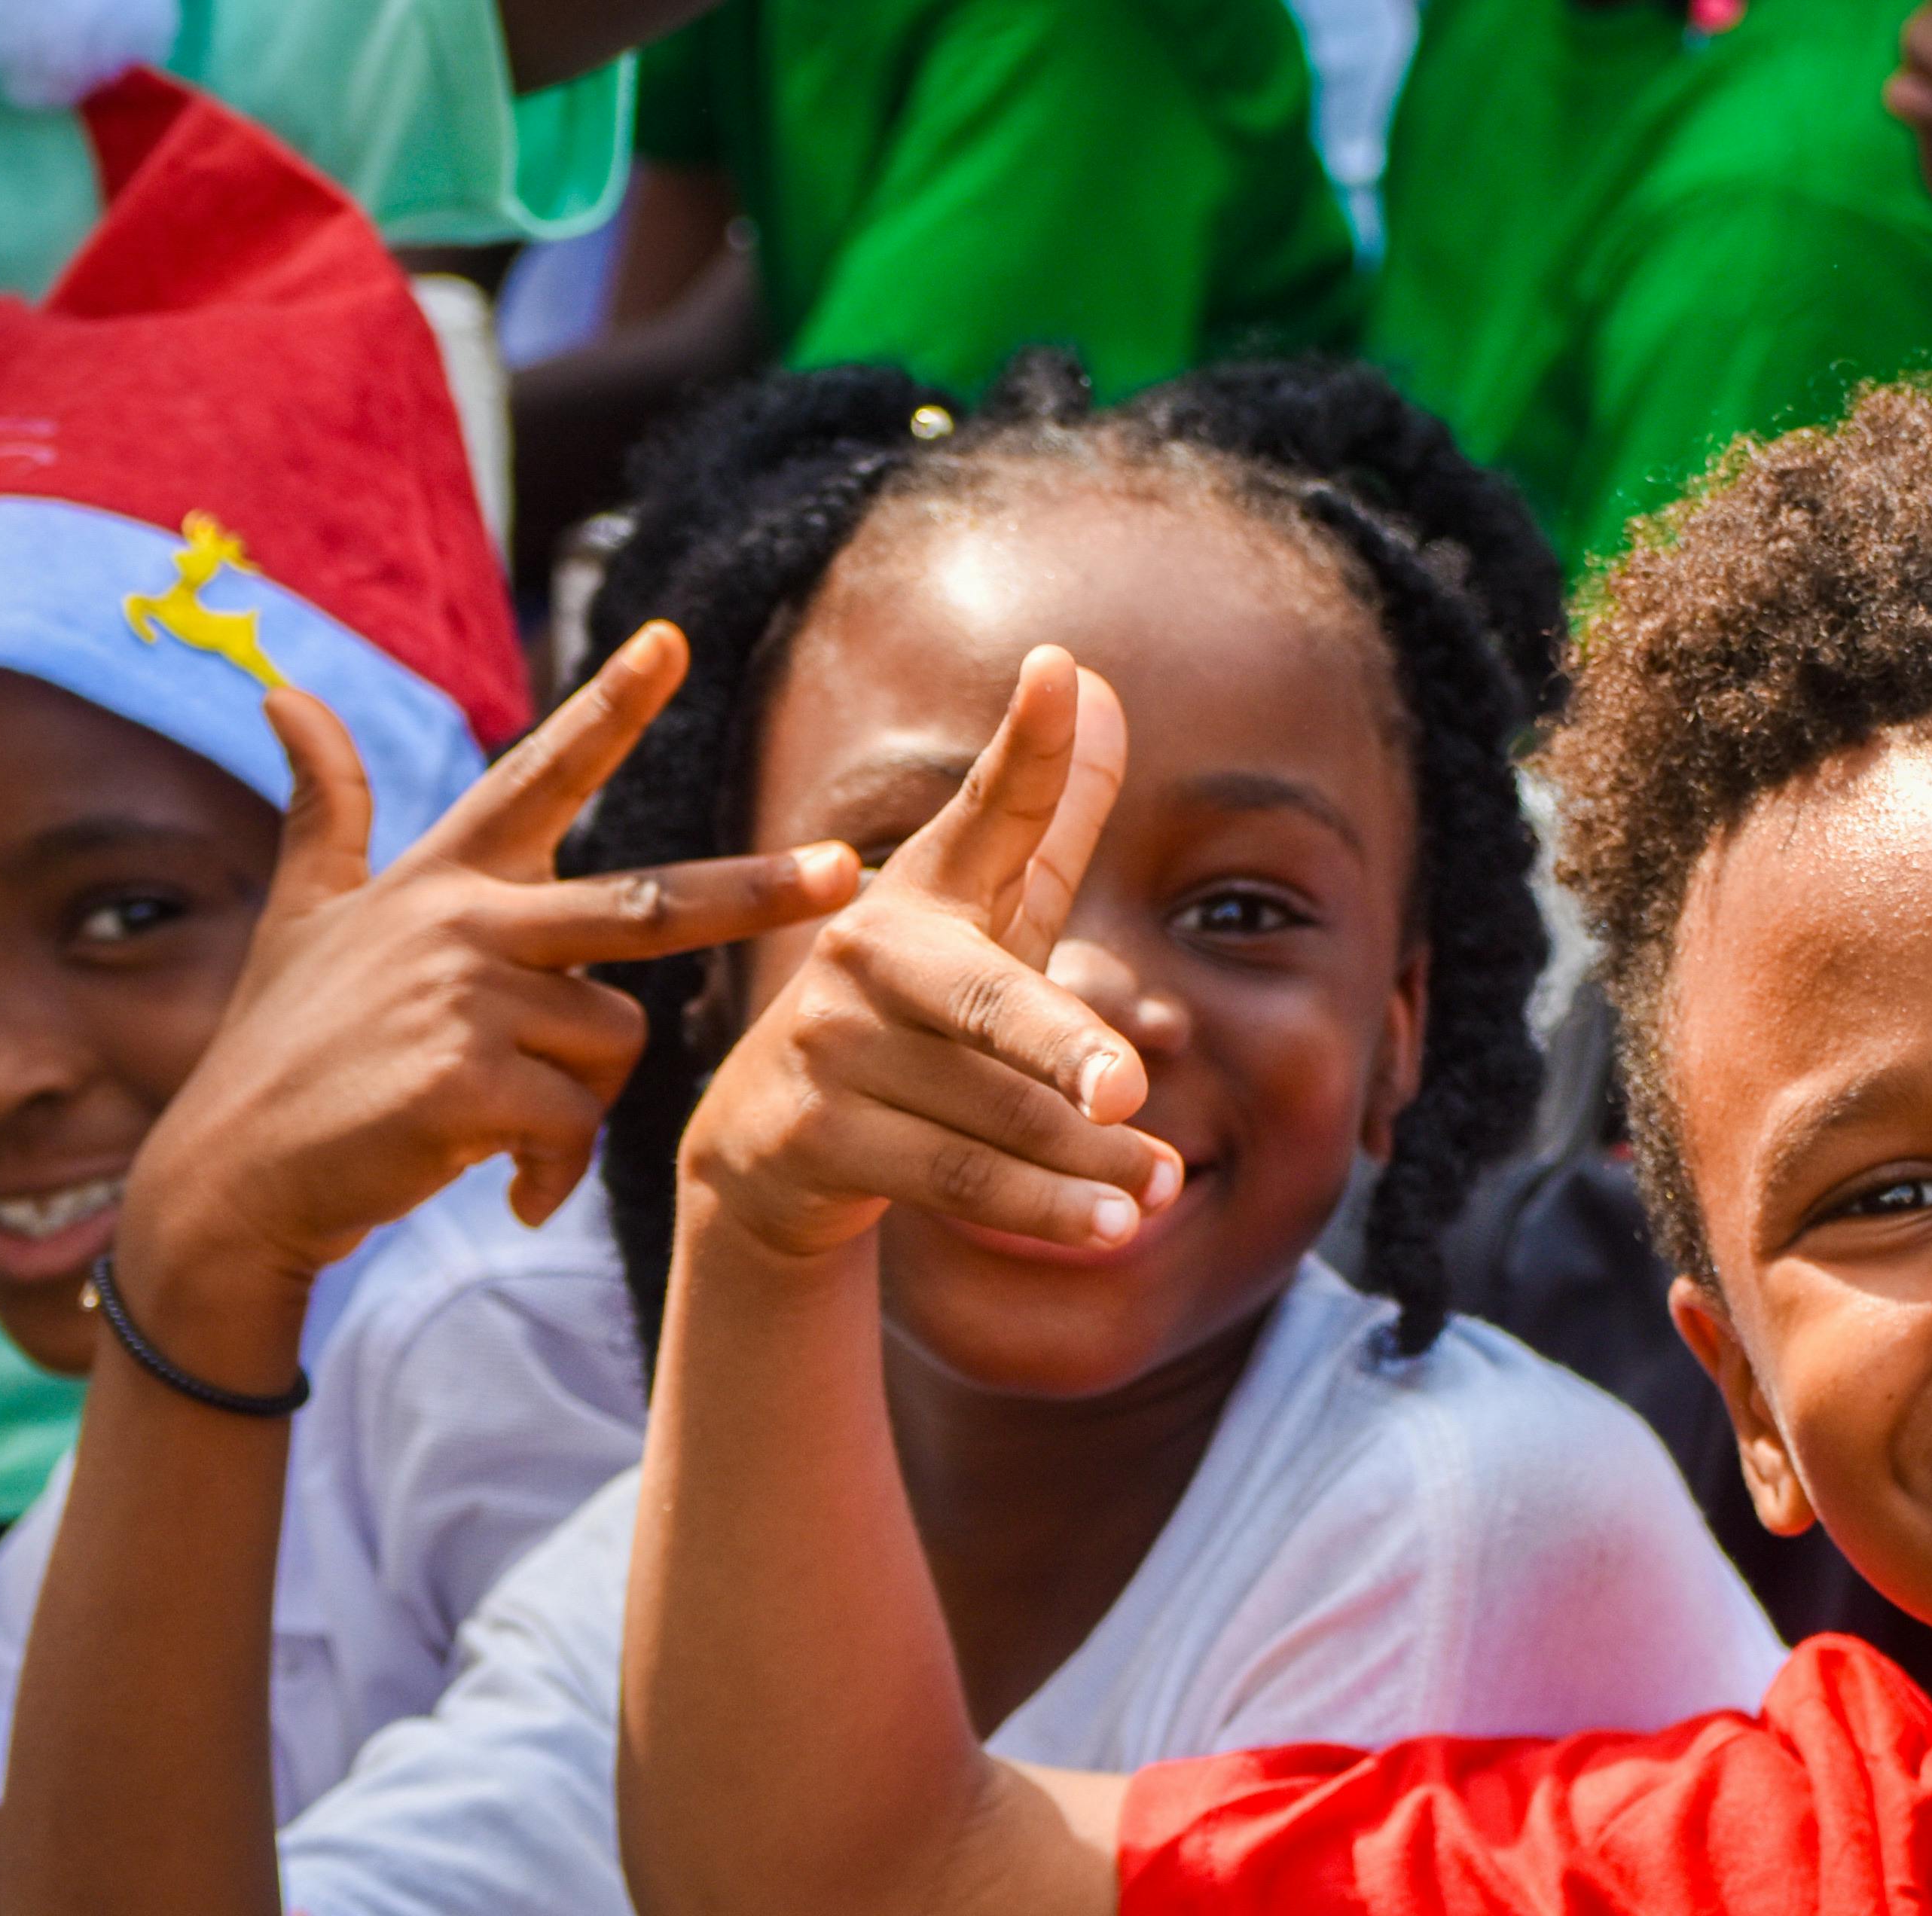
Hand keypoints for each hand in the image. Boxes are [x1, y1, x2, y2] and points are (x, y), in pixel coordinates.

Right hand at [111, 621, 857, 1365]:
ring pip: (612, 1042)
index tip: (673, 639)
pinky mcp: (467, 1083)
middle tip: (847, 871)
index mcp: (441, 881)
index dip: (608, 706)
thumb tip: (284, 692)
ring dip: (574, 1103)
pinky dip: (552, 1168)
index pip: (540, 777)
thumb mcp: (303, 918)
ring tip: (492, 1126)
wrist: (233, 1178)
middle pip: (645, 901)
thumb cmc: (283, 1050)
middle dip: (755, 891)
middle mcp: (461, 923)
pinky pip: (576, 1123)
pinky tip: (501, 1182)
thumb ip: (324, 810)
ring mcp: (465, 999)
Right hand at [678, 646, 1179, 1265]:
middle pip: (989, 1003)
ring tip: (1160, 1192)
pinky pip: (949, 1179)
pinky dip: (1037, 1208)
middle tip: (1129, 1088)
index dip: (1027, 747)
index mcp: (926, 890)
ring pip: (985, 1113)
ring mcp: (833, 1047)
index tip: (1060, 670)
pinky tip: (1111, 1228)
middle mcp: (870, 953)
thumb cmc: (918, 1016)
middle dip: (1059, 1045)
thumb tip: (1097, 687)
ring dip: (1078, 1162)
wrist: (771, 1147)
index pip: (988, 810)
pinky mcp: (813, 1135)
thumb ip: (1044, 819)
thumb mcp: (987, 919)